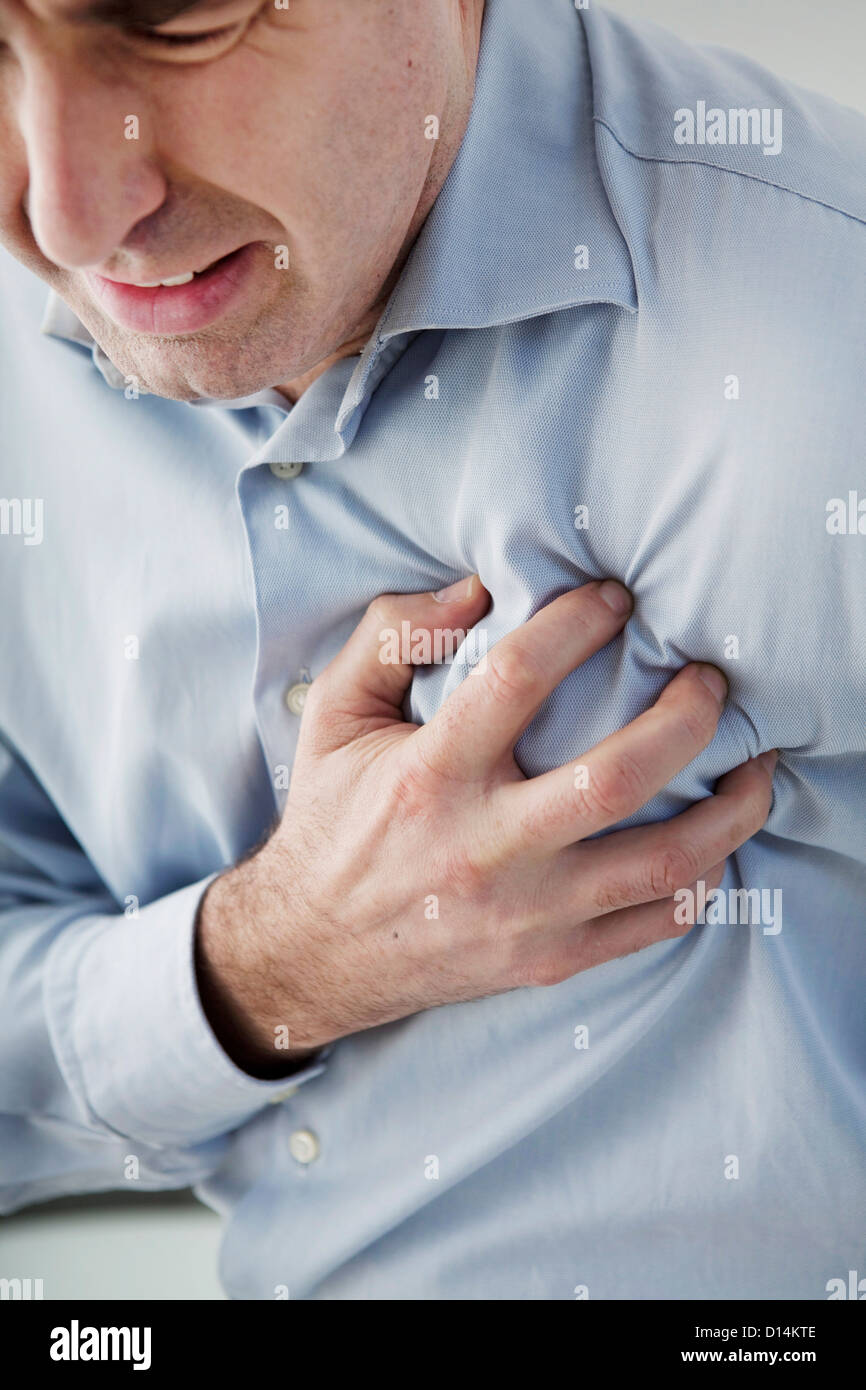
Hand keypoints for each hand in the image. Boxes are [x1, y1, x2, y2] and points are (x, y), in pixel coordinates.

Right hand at [195, 576, 774, 1075]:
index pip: (520, 677)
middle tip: (709, 679)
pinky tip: (716, 839)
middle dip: (687, 716)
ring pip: (664, 860)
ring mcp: (527, 912)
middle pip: (619, 775)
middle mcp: (485, 847)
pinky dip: (705, 877)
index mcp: (429, 774)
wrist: (315, 953)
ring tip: (755, 764)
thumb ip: (391, 638)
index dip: (579, 622)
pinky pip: (657, 922)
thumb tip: (472, 589)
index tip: (616, 599)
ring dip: (732, 807)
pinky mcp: (551, 959)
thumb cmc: (333, 821)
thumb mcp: (332, 715)